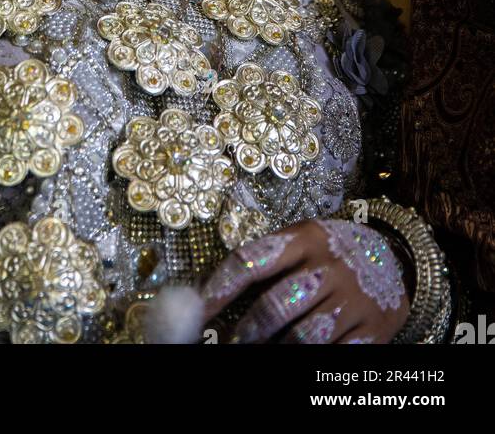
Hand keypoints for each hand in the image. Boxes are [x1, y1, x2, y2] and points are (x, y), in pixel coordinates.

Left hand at [199, 218, 409, 343]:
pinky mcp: (373, 330)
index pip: (251, 261)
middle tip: (234, 341)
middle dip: (248, 330)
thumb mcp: (300, 242)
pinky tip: (298, 356)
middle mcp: (329, 266)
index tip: (200, 310)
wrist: (395, 259)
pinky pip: (334, 354)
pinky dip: (312, 359)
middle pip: (276, 305)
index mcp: (305, 238)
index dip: (220, 288)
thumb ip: (264, 262)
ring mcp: (353, 299)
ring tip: (264, 350)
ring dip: (276, 349)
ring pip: (303, 337)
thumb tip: (207, 293)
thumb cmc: (330, 252)